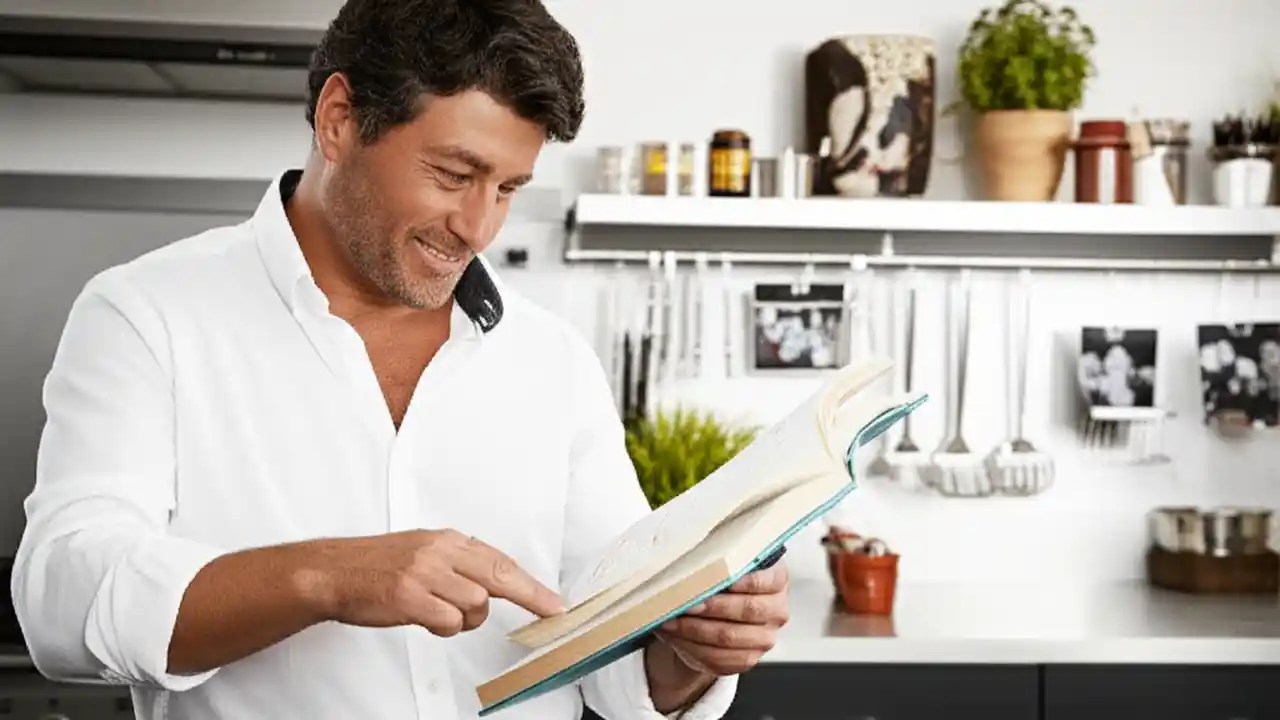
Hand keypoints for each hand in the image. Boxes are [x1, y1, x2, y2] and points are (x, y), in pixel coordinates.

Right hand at [310, 529, 564, 636]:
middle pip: (500, 576)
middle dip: (531, 596)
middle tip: (552, 612)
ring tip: (439, 615)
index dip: (531, 583)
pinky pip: (448, 621)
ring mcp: (424, 572)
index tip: (553, 601)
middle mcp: (440, 552)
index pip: (500, 561)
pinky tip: (426, 621)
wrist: (333, 572)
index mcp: (447, 540)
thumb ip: (458, 564)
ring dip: (465, 620)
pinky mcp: (408, 596)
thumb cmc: (378, 566)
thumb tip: (491, 585)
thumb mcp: (424, 552)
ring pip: (475, 605)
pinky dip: (443, 628)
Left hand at [655, 561, 789, 675]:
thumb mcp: (726, 564)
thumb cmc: (723, 584)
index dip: (745, 581)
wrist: (719, 616)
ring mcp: (764, 638)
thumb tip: (692, 559)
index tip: (720, 578)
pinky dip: (692, 646)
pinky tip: (675, 635)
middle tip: (688, 601)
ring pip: (729, 637)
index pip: (768, 580)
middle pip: (748, 609)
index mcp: (777, 581)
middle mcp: (776, 610)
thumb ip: (719, 558)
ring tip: (672, 620)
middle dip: (713, 606)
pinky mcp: (747, 659)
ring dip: (696, 629)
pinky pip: (719, 657)